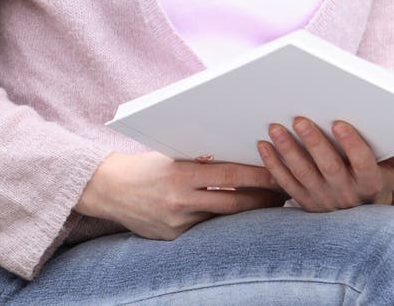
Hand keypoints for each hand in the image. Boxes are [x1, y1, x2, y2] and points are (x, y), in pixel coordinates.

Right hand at [77, 150, 286, 239]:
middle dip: (261, 200)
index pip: (228, 175)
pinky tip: (240, 221)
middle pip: (232, 202)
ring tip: (269, 207)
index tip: (278, 174)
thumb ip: (201, 160)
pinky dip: (223, 224)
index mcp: (181, 174)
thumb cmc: (145, 164)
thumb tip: (237, 156)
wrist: (109, 189)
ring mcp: (177, 222)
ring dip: (247, 214)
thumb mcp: (172, 155)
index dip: (256, 176)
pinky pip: (205, 230)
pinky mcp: (172, 237)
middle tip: (285, 194)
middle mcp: (180, 200)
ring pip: (222, 219)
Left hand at [257, 117, 393, 210]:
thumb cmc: (375, 175)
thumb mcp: (393, 166)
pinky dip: (273, 166)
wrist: (357, 215)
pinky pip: (285, 185)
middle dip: (313, 142)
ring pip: (303, 176)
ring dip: (287, 151)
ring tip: (274, 127)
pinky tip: (264, 145)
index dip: (353, 144)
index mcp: (371, 184)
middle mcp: (346, 196)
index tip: (340, 121)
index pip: (364, 164)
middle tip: (299, 118)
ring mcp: (322, 201)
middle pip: (328, 168)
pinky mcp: (302, 203)